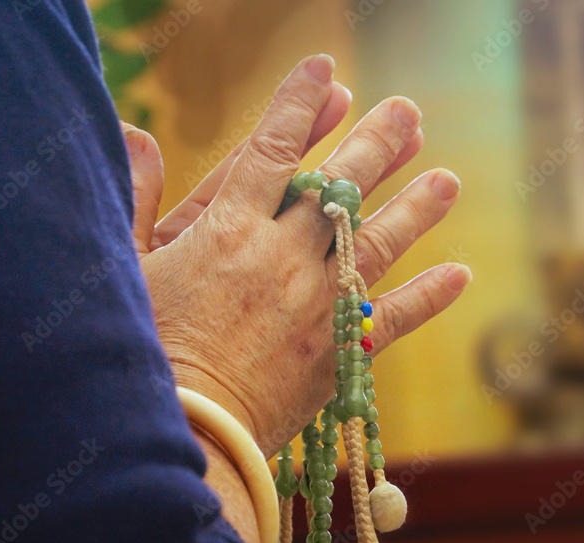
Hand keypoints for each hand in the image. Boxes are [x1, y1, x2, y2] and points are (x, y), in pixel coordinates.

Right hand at [128, 55, 470, 459]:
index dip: (300, 104)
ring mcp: (320, 304)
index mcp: (229, 230)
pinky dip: (430, 295)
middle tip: (408, 111)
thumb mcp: (124, 271)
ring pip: (379, 240)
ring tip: (448, 177)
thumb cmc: (142, 352)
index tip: (325, 69)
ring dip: (417, 206)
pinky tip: (459, 273)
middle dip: (376, 142)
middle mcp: (284, 256)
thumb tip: (135, 134)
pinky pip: (395, 317)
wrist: (184, 433)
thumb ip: (136, 202)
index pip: (273, 149)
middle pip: (340, 186)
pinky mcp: (340, 353)